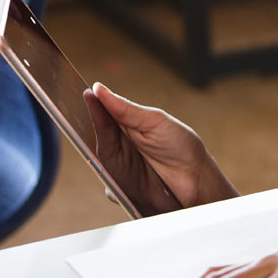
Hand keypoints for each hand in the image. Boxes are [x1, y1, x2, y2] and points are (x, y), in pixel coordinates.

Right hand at [85, 83, 235, 210]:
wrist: (197, 180)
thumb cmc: (181, 147)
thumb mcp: (155, 122)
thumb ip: (126, 109)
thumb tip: (99, 89)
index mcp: (128, 124)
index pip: (104, 113)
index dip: (94, 105)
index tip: (87, 94)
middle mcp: (119, 145)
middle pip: (94, 136)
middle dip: (86, 127)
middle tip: (81, 115)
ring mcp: (117, 167)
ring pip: (96, 161)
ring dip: (96, 156)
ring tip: (103, 147)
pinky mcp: (118, 188)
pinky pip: (106, 186)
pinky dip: (110, 182)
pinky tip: (118, 177)